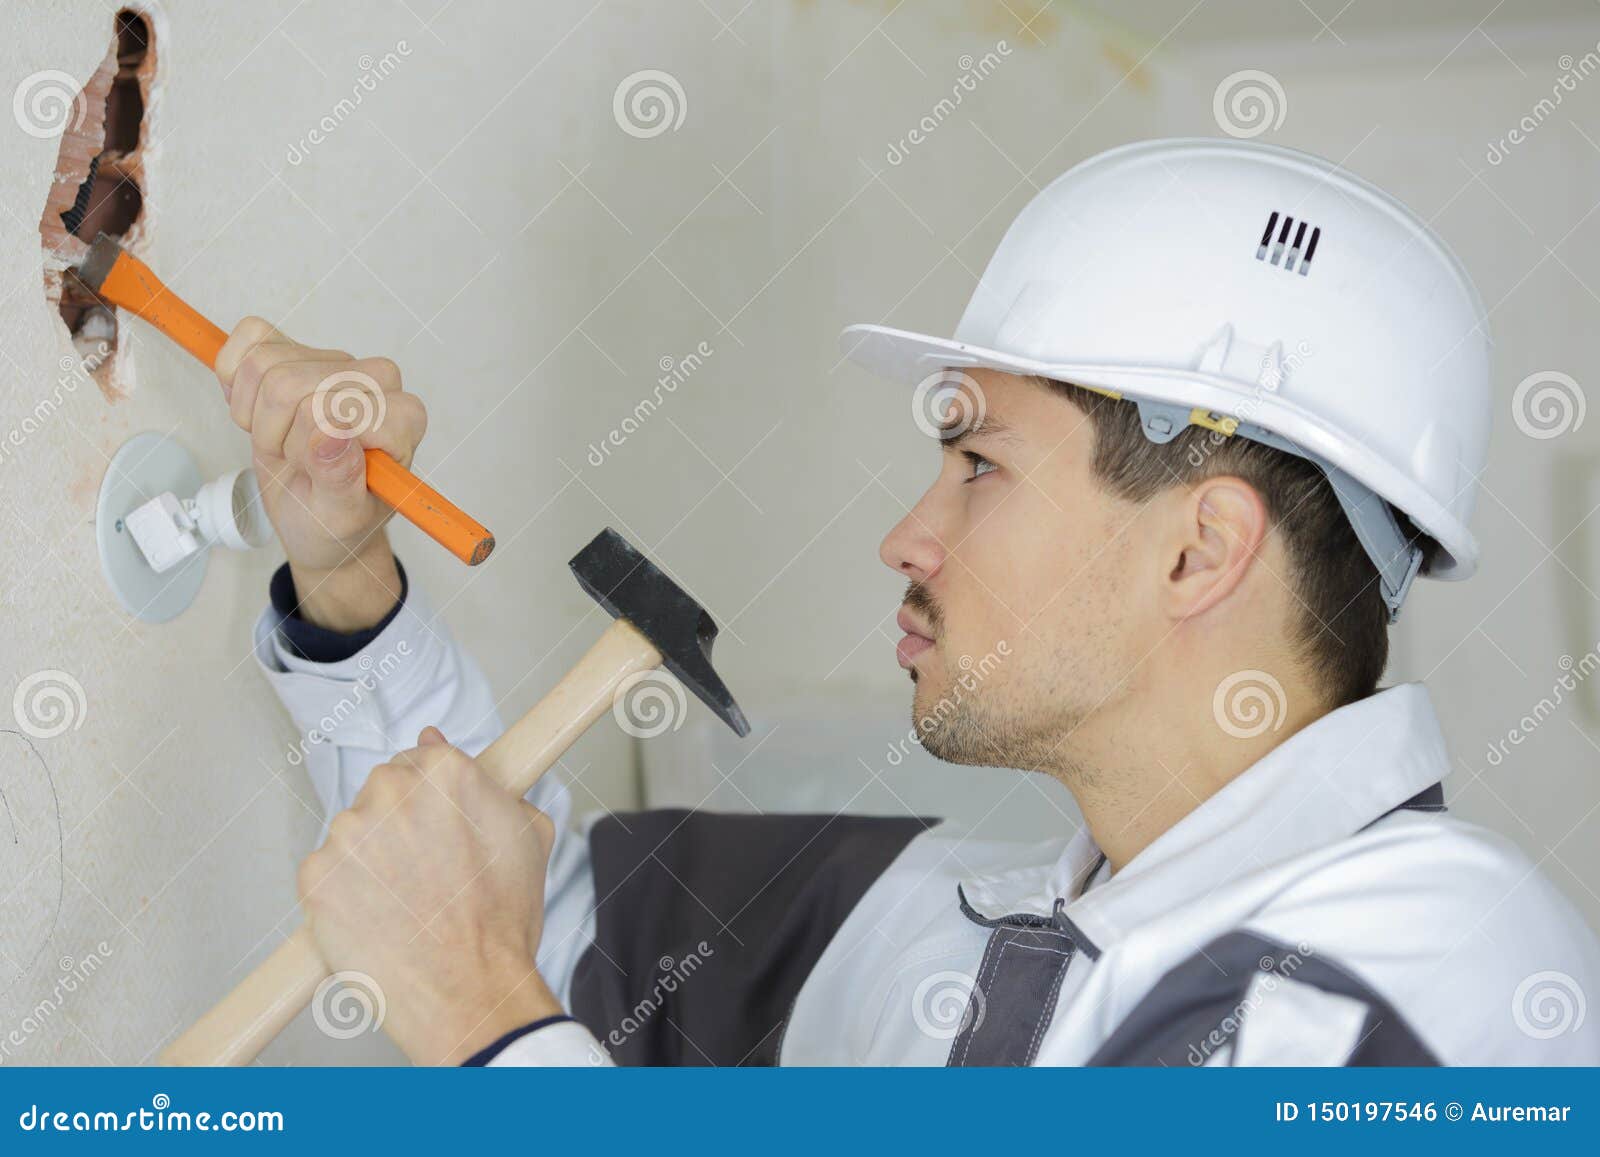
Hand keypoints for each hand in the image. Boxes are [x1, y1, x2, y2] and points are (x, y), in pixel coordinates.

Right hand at [213, 318, 427, 629]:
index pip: (329, 408)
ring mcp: (338, 359)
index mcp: (403, 418)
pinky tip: (256, 411)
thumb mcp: (340, 517)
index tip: (316, 475)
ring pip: (265, 363)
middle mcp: (378, 380)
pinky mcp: (298, 347)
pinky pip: (250, 336)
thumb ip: (341, 479)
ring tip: (280, 443)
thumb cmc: (335, 519)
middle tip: (294, 462)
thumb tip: (331, 434)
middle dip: (276, 433)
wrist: (314, 517)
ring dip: (255, 414)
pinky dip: (236, 380)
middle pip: (289, 383)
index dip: (305, 449)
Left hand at [297, 728, 564, 1064]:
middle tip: (426, 872)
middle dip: (399, 824)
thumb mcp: (527, 837)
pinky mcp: (316, 876)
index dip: (431, 799)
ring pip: (353, 832)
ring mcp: (348, 834)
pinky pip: (326, 872)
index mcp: (445, 773)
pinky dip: (345, 893)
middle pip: (382, 790)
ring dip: (371, 859)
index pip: (421, 758)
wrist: (470, 991)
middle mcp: (391, 792)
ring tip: (406, 902)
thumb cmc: (500, 924)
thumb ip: (493, 785)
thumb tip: (447, 747)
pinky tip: (379, 917)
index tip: (435, 825)